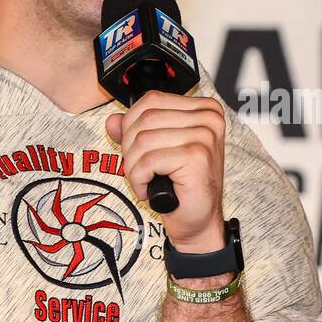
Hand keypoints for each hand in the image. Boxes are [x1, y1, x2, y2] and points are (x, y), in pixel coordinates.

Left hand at [106, 90, 226, 252]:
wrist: (199, 220)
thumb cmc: (182, 186)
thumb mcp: (158, 150)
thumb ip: (135, 131)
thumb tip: (112, 120)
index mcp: (204, 109)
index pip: (152, 100)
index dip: (132, 124)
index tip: (137, 150)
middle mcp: (208, 118)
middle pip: (145, 119)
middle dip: (130, 148)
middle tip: (139, 170)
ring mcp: (204, 136)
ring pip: (143, 140)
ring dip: (133, 167)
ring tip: (145, 181)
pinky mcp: (196, 157)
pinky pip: (148, 161)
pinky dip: (139, 179)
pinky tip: (149, 190)